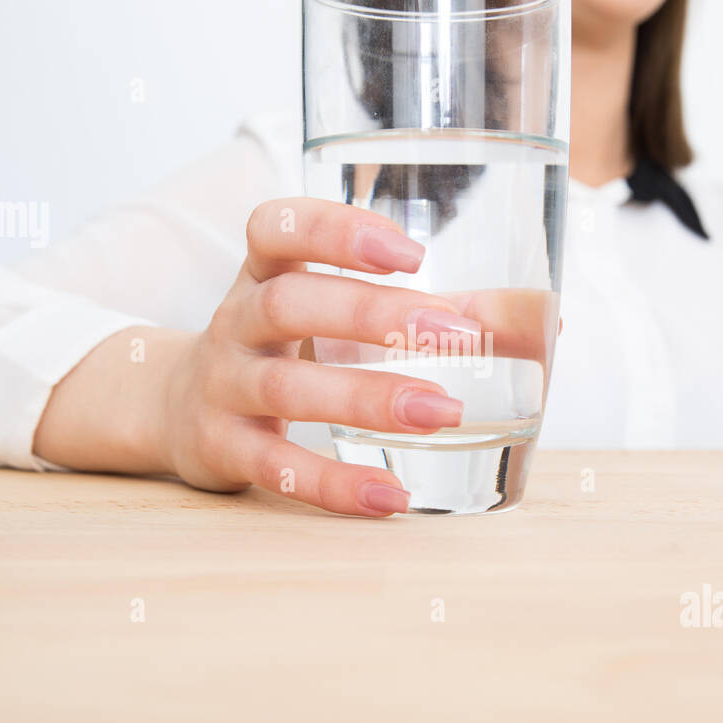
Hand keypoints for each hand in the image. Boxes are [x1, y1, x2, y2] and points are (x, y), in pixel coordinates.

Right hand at [157, 198, 481, 515]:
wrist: (176, 409)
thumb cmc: (286, 349)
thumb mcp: (335, 315)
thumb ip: (432, 311)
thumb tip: (545, 318)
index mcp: (265, 272)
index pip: (277, 227)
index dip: (336, 230)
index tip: (410, 252)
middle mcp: (236, 321)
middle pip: (291, 304)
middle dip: (372, 315)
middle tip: (454, 331)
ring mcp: (223, 385)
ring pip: (286, 385)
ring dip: (366, 397)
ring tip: (440, 411)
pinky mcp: (222, 448)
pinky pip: (275, 467)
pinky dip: (333, 483)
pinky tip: (390, 495)